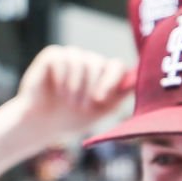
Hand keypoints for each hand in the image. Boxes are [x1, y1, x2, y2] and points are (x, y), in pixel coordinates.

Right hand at [14, 45, 133, 137]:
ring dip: (74, 86)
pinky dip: (60, 77)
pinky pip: (62, 60)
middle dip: (89, 88)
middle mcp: (89, 62)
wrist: (40, 124)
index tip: (99, 100)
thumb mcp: (100, 111)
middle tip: (80, 107)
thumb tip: (141, 82)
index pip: (116, 66)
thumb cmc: (71, 119)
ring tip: (67, 101)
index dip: (110, 81)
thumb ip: (120, 95)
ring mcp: (71, 56)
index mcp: (104, 74)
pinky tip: (56, 90)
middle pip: (97, 64)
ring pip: (80, 62)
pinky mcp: (52, 56)